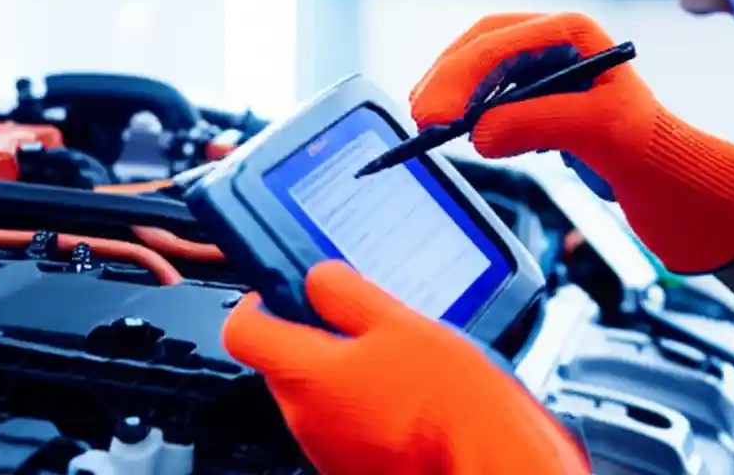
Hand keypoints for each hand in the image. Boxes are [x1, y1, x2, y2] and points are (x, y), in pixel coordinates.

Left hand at [222, 260, 589, 474]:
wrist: (490, 462)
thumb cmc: (450, 401)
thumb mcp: (399, 321)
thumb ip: (345, 294)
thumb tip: (317, 277)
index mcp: (306, 375)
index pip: (242, 331)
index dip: (256, 302)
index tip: (280, 289)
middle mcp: (305, 419)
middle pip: (282, 363)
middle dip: (314, 337)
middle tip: (360, 319)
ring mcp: (328, 449)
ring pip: (317, 394)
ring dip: (345, 372)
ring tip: (397, 358)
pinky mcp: (353, 468)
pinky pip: (344, 424)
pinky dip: (365, 404)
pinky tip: (407, 393)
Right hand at [411, 12, 733, 273]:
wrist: (676, 185)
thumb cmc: (651, 151)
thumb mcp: (599, 132)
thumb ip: (537, 125)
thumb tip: (478, 134)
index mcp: (573, 32)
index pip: (500, 39)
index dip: (459, 72)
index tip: (436, 111)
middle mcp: (554, 43)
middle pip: (480, 48)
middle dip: (446, 79)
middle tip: (421, 118)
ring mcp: (542, 72)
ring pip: (478, 71)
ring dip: (449, 94)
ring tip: (426, 124)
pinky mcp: (536, 103)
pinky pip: (487, 97)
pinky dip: (466, 113)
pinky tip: (454, 131)